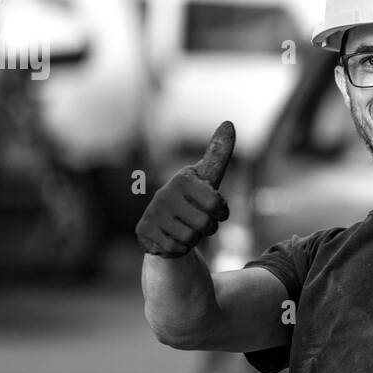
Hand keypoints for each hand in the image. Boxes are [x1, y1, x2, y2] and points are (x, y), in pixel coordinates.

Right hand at [136, 122, 234, 257]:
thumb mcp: (208, 176)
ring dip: (193, 239)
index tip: (216, 209)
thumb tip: (228, 123)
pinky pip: (175, 250)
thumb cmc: (193, 197)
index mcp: (183, 179)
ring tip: (185, 228)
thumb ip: (219, 153)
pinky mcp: (143, 232)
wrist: (167, 223)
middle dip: (208, 228)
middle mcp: (164, 193)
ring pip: (190, 239)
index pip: (217, 205)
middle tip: (199, 221)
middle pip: (205, 225)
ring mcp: (152, 213)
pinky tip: (173, 238)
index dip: (221, 213)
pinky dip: (179, 249)